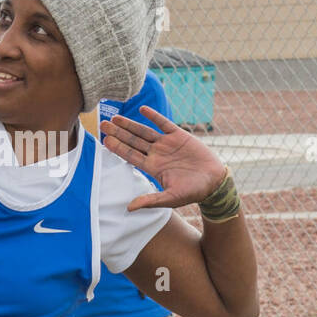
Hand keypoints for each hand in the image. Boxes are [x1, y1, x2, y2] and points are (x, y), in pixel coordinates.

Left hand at [99, 106, 227, 211]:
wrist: (214, 182)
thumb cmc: (192, 192)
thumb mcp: (170, 199)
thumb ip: (150, 200)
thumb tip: (129, 208)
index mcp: (152, 167)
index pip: (130, 156)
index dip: (117, 148)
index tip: (105, 140)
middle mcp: (156, 154)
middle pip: (133, 141)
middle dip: (118, 133)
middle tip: (103, 124)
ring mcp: (167, 144)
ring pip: (144, 132)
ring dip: (130, 124)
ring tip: (116, 117)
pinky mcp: (179, 136)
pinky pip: (164, 123)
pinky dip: (154, 116)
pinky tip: (142, 109)